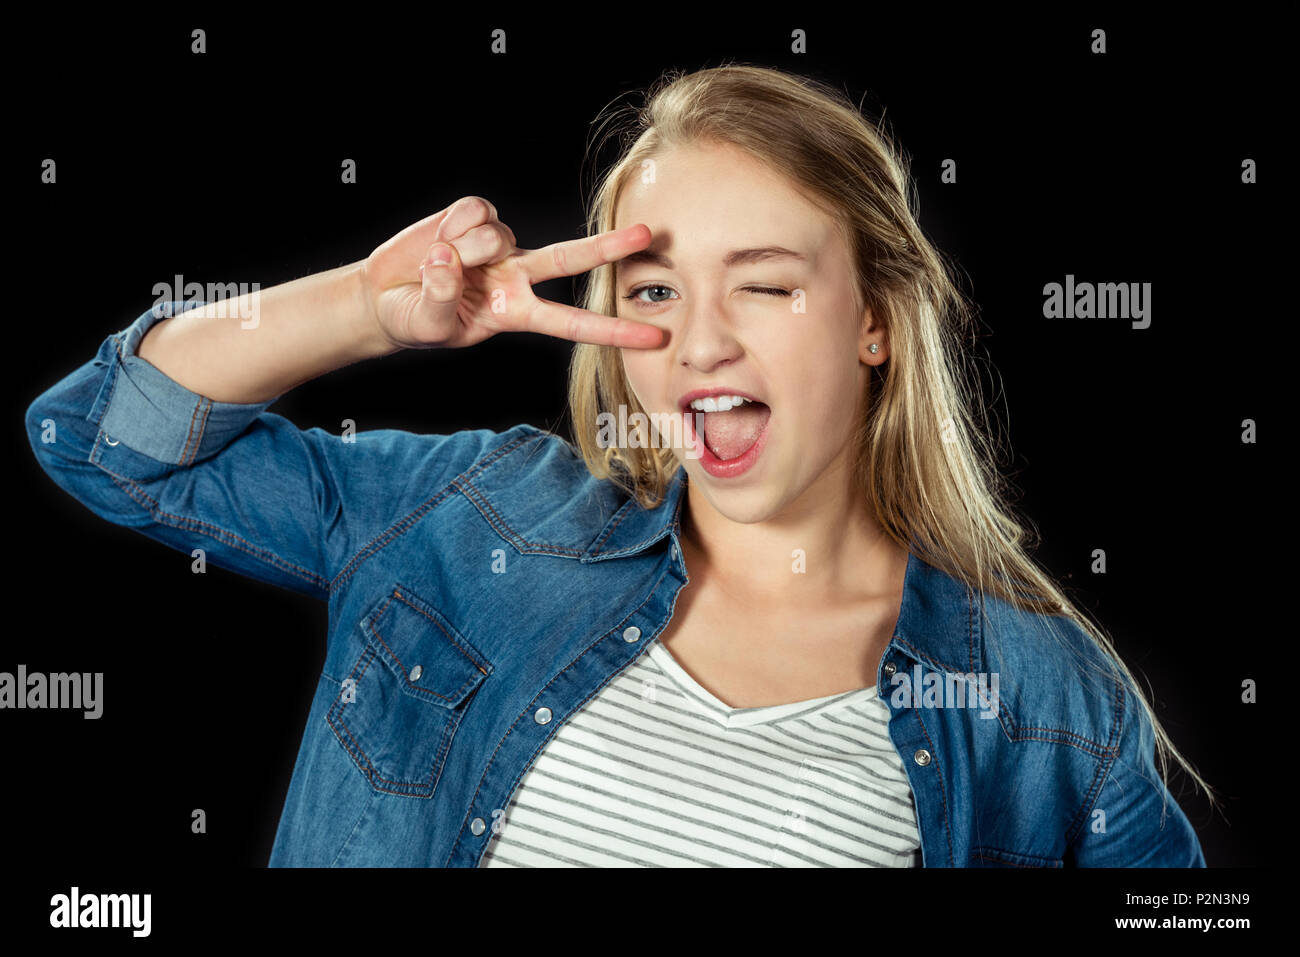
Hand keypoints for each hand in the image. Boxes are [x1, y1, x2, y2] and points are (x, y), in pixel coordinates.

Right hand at [361, 196, 662, 350]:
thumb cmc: (414, 320)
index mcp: (514, 312)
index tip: (652, 336)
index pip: (570, 323)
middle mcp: (516, 274)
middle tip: (647, 235)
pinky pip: (473, 212)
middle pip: (569, 258)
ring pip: (496, 235)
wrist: (384, 294)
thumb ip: (442, 299)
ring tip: (436, 264)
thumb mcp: (429, 324)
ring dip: (460, 248)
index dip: (611, 330)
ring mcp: (499, 244)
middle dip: (607, 247)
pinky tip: (437, 239)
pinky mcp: (476, 216)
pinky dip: (449, 225)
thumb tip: (452, 259)